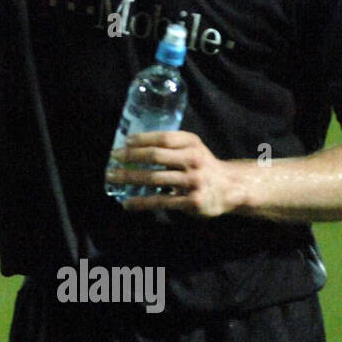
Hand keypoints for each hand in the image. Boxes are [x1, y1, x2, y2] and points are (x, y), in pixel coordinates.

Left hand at [106, 130, 244, 217]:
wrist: (230, 188)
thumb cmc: (202, 165)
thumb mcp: (192, 148)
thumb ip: (171, 145)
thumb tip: (132, 145)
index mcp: (192, 144)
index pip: (163, 138)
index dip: (142, 139)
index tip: (124, 142)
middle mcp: (194, 160)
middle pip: (155, 156)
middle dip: (130, 157)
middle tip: (112, 159)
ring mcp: (193, 181)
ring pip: (154, 179)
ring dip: (129, 178)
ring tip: (111, 177)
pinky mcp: (191, 201)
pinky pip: (161, 201)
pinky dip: (141, 202)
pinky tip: (127, 203)